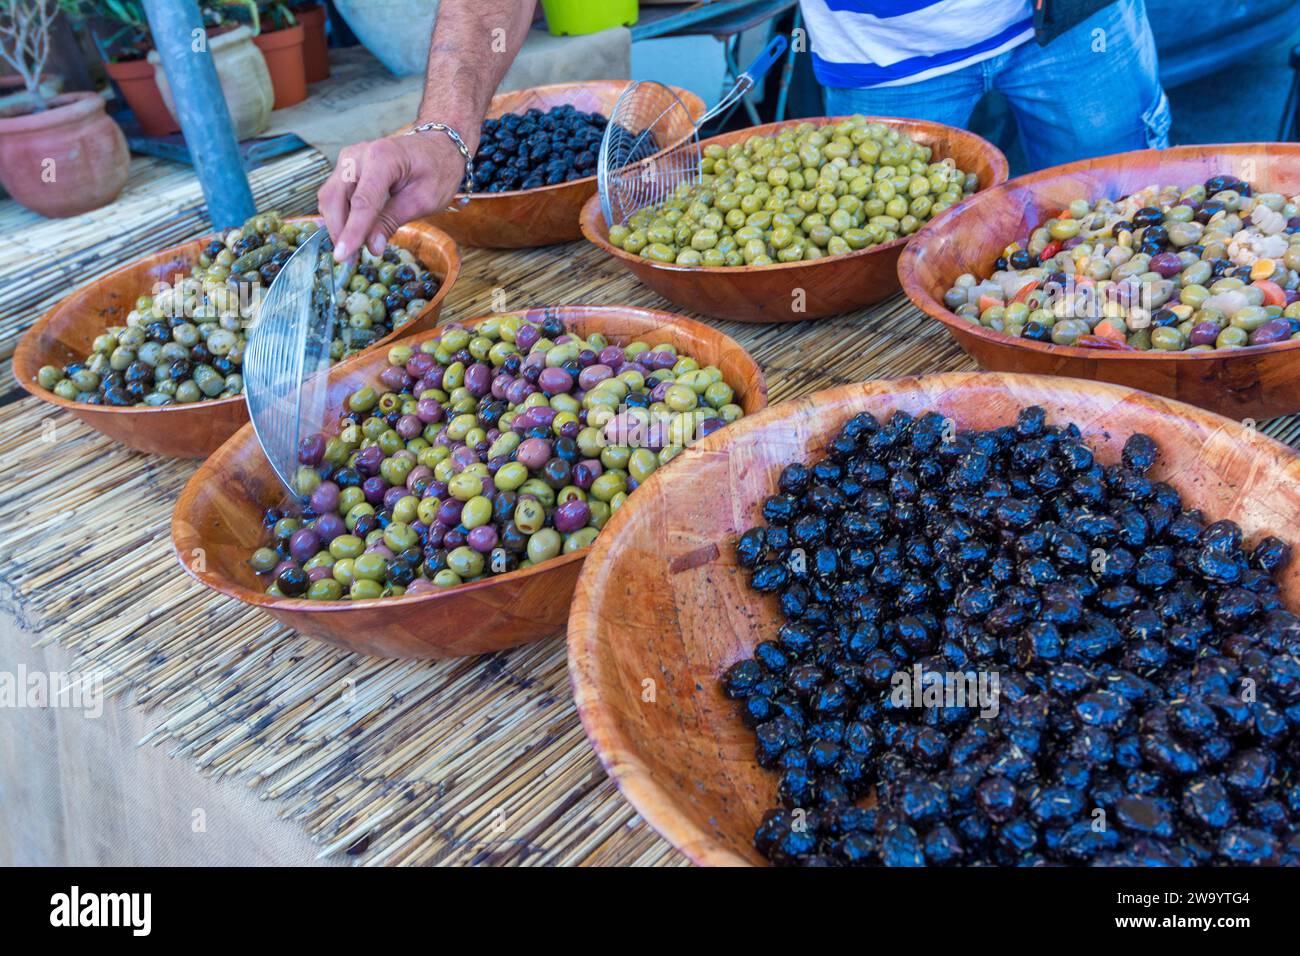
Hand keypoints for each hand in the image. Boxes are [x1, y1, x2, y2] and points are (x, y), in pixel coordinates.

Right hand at [317, 131, 468, 260]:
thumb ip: (393, 220)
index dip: (351, 232)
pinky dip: (340, 215)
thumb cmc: (436, 171)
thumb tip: (371, 247)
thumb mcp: (423, 200)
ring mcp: (349, 159)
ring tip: (352, 249)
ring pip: (330, 197)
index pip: (362, 202)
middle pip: (335, 197)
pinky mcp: (347, 167)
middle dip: (338, 230)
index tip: (341, 256)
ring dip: (337, 224)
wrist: (436, 147)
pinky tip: (352, 232)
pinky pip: (335, 194)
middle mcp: (359, 155)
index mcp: (383, 158)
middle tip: (347, 259)